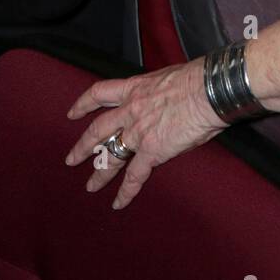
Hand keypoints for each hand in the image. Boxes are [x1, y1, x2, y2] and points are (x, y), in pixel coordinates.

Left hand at [64, 56, 225, 209]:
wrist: (208, 90)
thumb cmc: (195, 79)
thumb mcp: (166, 77)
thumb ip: (156, 91)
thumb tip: (162, 98)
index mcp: (134, 88)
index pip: (99, 94)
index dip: (83, 104)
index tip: (73, 113)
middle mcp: (130, 111)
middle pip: (98, 130)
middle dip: (83, 146)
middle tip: (71, 159)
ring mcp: (138, 132)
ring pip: (111, 155)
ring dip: (99, 172)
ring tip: (90, 186)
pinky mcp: (152, 151)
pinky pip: (134, 176)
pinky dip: (125, 191)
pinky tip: (118, 203)